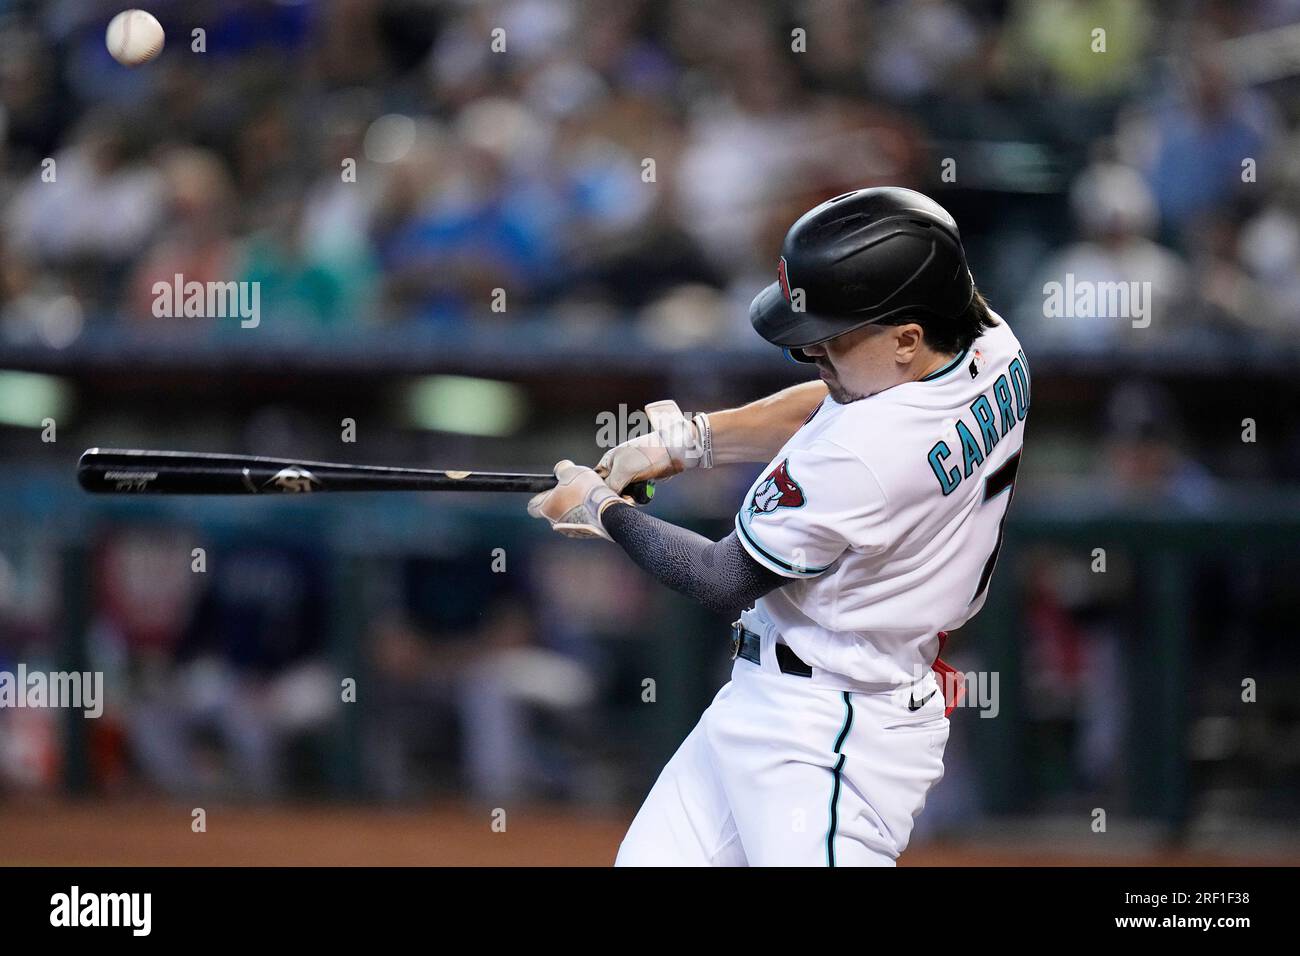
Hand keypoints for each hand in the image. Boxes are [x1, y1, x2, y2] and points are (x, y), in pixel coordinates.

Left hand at [527, 460, 623, 540]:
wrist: (608, 510)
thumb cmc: (586, 492)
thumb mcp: (571, 471)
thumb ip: (561, 469)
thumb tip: (560, 469)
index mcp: (547, 509)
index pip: (532, 506)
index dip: (540, 496)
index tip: (548, 490)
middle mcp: (555, 523)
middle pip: (552, 510)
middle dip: (560, 500)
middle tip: (571, 489)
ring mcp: (570, 531)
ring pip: (567, 517)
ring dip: (573, 508)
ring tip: (585, 497)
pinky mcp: (584, 534)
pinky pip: (580, 523)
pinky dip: (584, 516)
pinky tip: (593, 506)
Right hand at [596, 400, 710, 492]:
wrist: (674, 451)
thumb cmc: (649, 454)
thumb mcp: (624, 471)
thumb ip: (611, 486)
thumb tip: (605, 500)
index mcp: (608, 461)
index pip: (595, 481)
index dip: (599, 492)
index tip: (605, 502)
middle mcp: (616, 467)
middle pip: (608, 489)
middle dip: (615, 497)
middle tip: (623, 499)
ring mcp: (629, 473)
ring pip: (621, 493)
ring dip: (627, 498)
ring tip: (633, 497)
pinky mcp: (640, 479)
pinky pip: (633, 493)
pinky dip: (636, 496)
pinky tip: (640, 496)